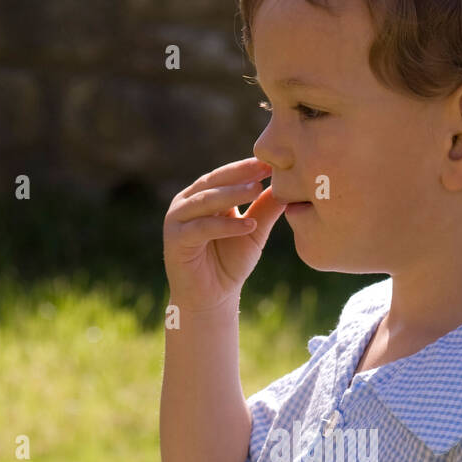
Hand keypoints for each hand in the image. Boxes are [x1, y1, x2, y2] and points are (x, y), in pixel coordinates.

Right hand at [162, 156, 285, 313]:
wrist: (212, 299)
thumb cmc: (230, 264)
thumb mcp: (253, 232)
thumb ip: (265, 209)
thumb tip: (286, 186)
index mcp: (203, 197)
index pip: (225, 175)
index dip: (246, 168)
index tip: (271, 162)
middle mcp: (187, 203)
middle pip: (214, 182)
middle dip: (240, 175)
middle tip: (264, 169)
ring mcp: (177, 220)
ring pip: (206, 201)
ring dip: (232, 194)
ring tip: (257, 190)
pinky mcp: (175, 239)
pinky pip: (202, 228)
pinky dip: (225, 226)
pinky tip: (248, 225)